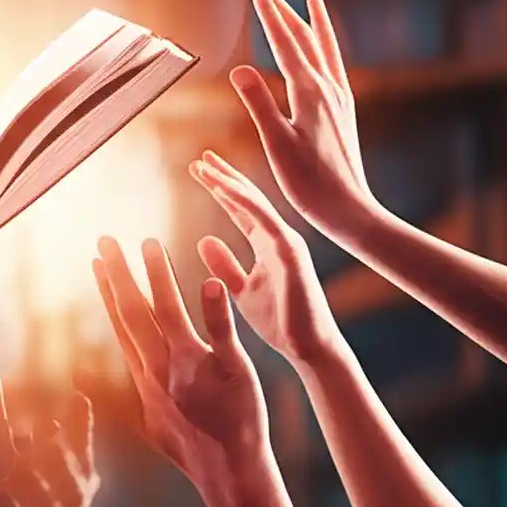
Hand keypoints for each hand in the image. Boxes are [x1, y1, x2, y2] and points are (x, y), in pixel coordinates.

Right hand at [92, 237, 267, 486]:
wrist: (227, 472)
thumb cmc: (190, 446)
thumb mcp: (148, 419)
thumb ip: (124, 392)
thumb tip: (87, 382)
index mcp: (145, 375)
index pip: (122, 324)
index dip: (108, 291)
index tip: (97, 262)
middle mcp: (162, 368)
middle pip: (135, 313)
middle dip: (120, 275)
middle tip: (107, 239)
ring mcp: (194, 368)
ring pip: (171, 316)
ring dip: (159, 279)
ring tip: (151, 244)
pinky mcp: (231, 370)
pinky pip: (221, 336)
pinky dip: (215, 310)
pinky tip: (210, 283)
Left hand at [192, 152, 342, 363]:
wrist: (307, 348)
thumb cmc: (280, 321)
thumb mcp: (241, 289)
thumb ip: (225, 264)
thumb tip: (204, 239)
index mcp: (266, 245)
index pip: (241, 209)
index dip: (221, 189)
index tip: (199, 170)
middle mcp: (278, 237)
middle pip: (248, 200)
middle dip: (225, 177)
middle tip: (201, 158)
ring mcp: (287, 242)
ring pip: (255, 204)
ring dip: (229, 184)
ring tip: (206, 166)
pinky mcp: (291, 253)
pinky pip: (264, 221)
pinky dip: (244, 203)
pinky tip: (225, 189)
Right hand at [232, 0, 379, 237]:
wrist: (349, 210)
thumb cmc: (310, 184)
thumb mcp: (277, 145)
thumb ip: (259, 104)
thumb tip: (240, 69)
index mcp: (310, 93)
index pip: (284, 41)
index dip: (267, 12)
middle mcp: (329, 88)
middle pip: (303, 37)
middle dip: (280, 9)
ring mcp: (339, 98)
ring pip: (322, 48)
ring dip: (310, 21)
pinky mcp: (343, 111)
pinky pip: (334, 66)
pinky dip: (326, 47)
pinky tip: (323, 50)